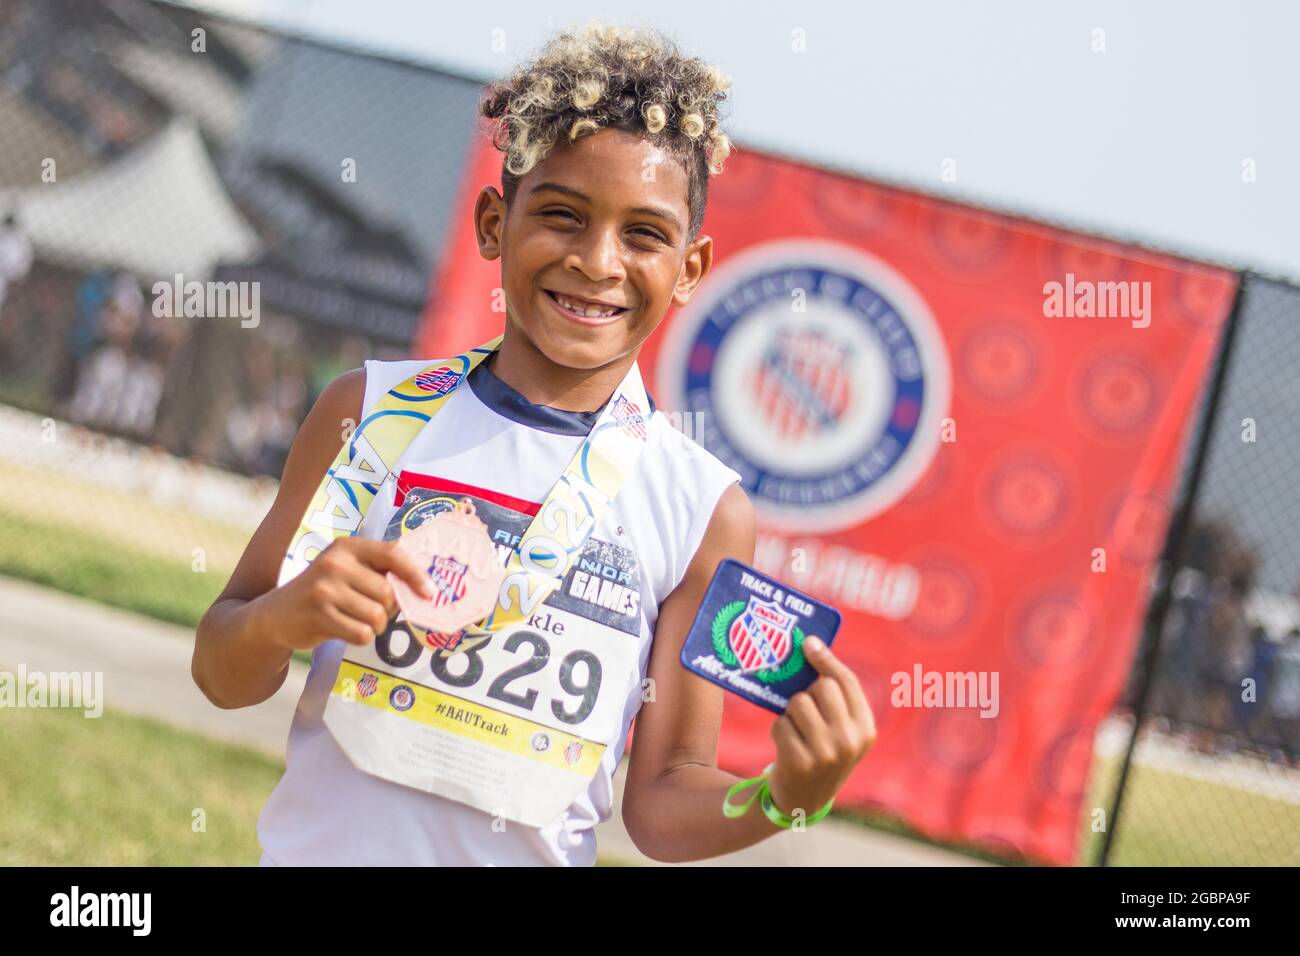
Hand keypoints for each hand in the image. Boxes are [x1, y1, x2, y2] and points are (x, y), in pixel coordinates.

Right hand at [254, 537, 431, 651]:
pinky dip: (362, 637)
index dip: (415, 574)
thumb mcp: (344, 569)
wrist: (275, 615)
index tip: (429, 592)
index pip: (392, 555)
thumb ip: (376, 568)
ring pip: (376, 615)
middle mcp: (334, 564)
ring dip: (376, 626)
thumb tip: (422, 579)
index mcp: (346, 547)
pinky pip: (362, 633)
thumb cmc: (321, 592)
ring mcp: (324, 590)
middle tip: (375, 612)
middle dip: (389, 609)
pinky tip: (346, 630)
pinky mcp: (319, 616)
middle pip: (387, 592)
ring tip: (361, 622)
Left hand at [765, 636, 875, 818]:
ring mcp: (826, 753)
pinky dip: (779, 730)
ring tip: (797, 730)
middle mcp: (850, 741)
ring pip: (798, 703)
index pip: (847, 681)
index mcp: (866, 729)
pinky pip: (780, 724)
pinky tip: (787, 746)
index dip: (826, 659)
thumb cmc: (821, 750)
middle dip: (807, 692)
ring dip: (791, 712)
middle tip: (805, 709)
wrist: (802, 798)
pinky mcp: (800, 762)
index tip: (808, 643)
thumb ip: (835, 696)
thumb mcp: (840, 728)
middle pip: (821, 687)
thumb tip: (812, 644)